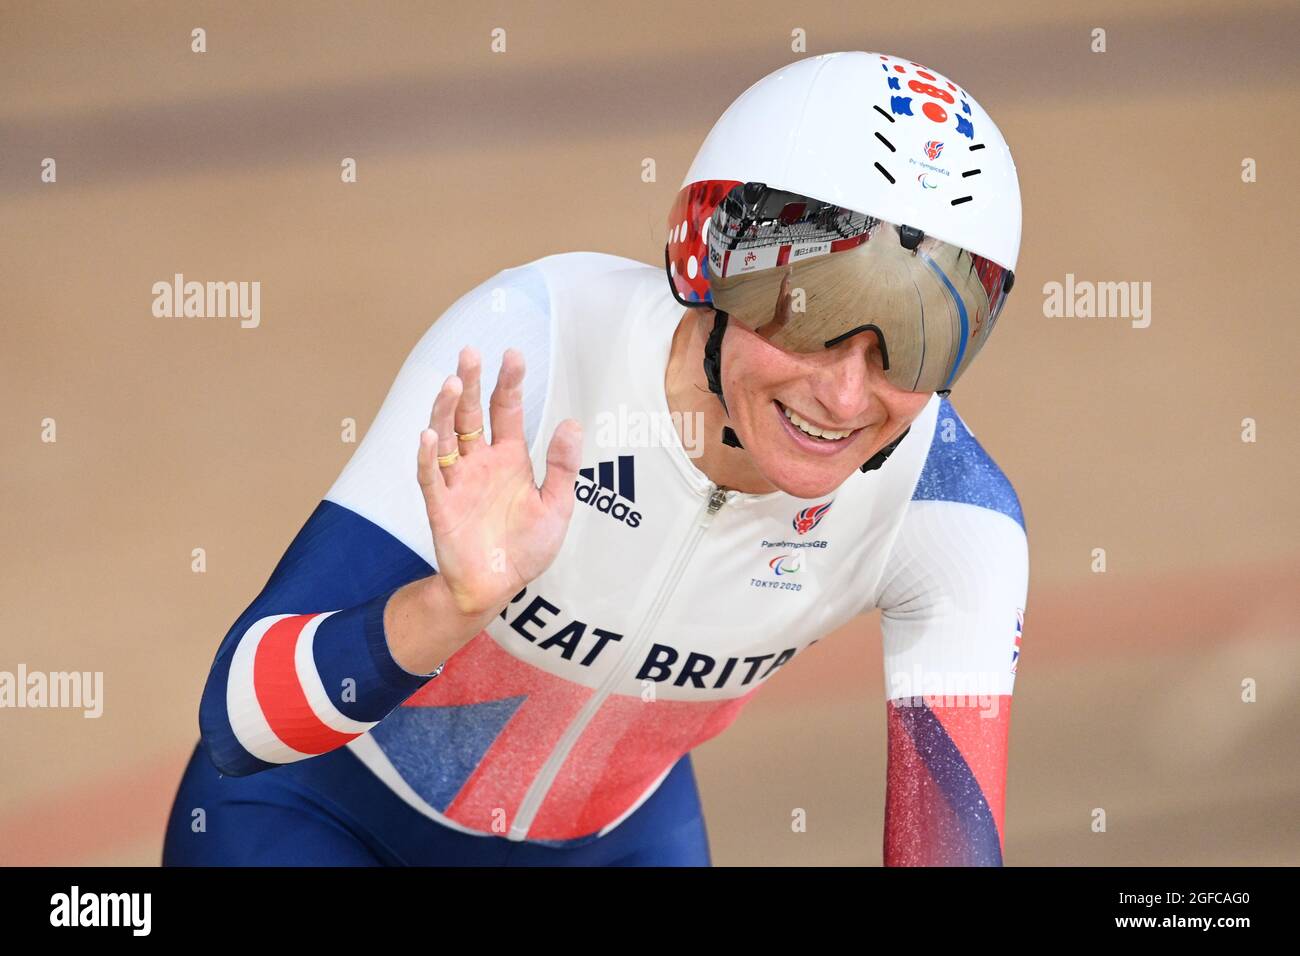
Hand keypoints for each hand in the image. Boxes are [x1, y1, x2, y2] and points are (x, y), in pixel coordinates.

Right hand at [416, 346, 581, 620]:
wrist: (498, 587)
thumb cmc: (526, 547)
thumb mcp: (556, 505)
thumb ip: (562, 466)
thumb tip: (571, 423)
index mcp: (508, 457)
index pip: (505, 410)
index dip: (508, 382)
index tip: (513, 354)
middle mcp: (479, 462)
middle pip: (469, 413)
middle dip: (469, 382)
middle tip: (470, 353)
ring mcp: (457, 480)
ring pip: (445, 436)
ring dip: (445, 409)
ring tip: (451, 383)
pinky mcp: (440, 505)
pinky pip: (430, 476)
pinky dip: (428, 455)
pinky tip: (429, 435)